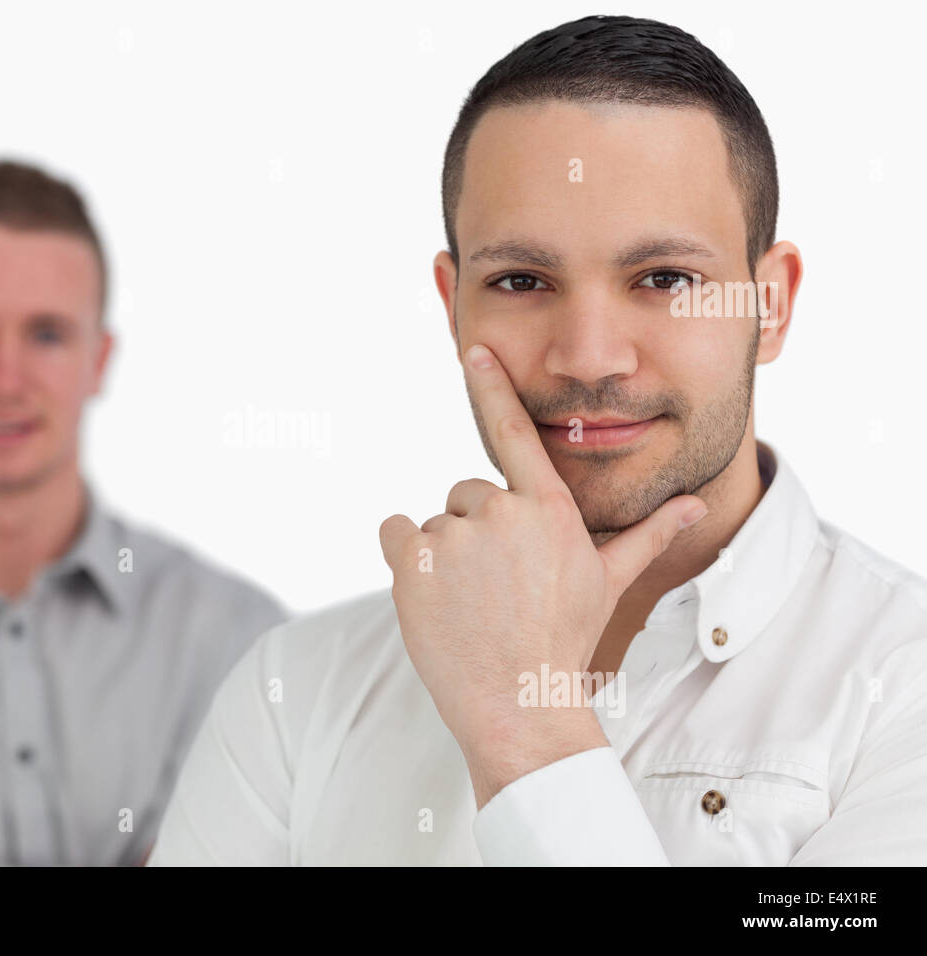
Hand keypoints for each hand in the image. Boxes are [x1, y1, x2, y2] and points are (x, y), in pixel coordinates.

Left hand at [378, 343, 706, 797]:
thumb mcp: (608, 581)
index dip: (492, 388)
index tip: (473, 349)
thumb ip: (645, 534)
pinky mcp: (411, 560)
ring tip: (468, 602)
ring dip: (441, 554)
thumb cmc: (564, 639)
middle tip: (493, 585)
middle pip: (469, 494)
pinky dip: (404, 558)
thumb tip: (693, 504)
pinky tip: (432, 597)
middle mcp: (500, 512)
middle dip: (475, 532)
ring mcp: (452, 535)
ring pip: (433, 522)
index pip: (516, 432)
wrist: (518, 701)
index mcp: (547, 510)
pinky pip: (395, 534)